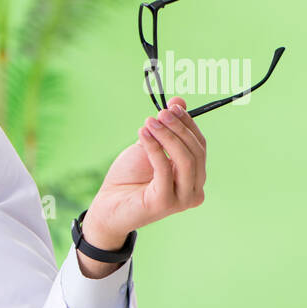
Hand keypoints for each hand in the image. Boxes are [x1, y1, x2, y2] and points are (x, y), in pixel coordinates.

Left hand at [82, 96, 207, 247]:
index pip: (200, 146)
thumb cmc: (128, 179)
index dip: (188, 124)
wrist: (106, 206)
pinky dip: (154, 148)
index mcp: (194, 177)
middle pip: (196, 151)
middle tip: (161, 112)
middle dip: (179, 127)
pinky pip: (164, 169)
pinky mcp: (165, 203)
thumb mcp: (149, 147)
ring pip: (185, 159)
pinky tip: (143, 134)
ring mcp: (182, 199)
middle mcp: (194, 190)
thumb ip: (165, 128)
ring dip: (168, 136)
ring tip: (149, 121)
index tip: (174, 106)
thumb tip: (178, 101)